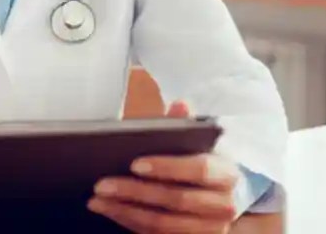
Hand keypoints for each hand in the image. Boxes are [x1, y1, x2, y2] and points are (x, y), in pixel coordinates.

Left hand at [88, 101, 239, 233]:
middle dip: (135, 192)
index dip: (167, 167)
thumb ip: (184, 125)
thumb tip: (180, 104)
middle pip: (176, 200)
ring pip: (163, 224)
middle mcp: (223, 206)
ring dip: (126, 211)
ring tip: (98, 200)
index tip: (134, 164)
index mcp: (227, 173)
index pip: (199, 169)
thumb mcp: (195, 144)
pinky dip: (129, 222)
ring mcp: (210, 229)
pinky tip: (110, 210)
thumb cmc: (200, 164)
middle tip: (102, 184)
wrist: (220, 198)